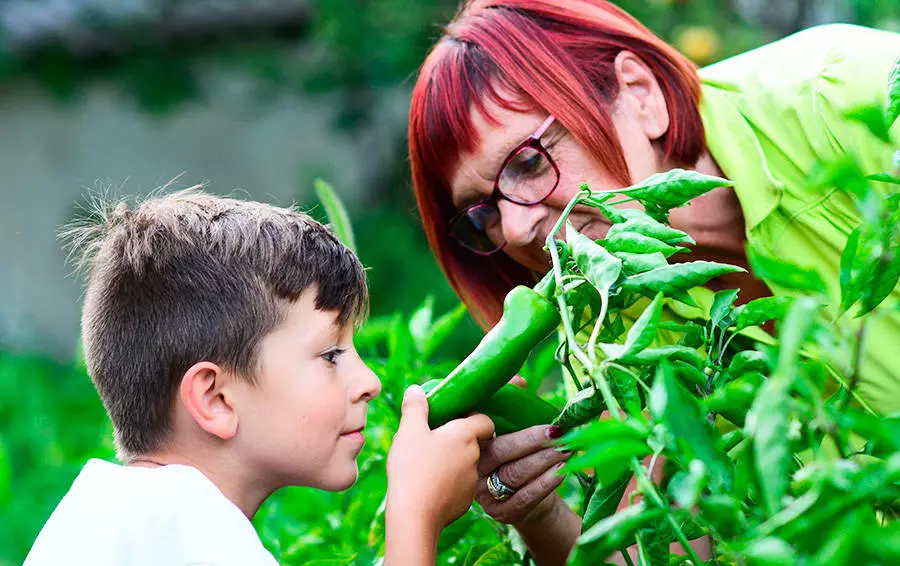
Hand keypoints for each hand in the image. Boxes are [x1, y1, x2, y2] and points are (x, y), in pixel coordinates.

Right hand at [386, 384, 494, 528]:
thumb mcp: (409, 431)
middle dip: (459, 440)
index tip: (457, 418)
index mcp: (465, 435)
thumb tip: (416, 390)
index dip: (474, 417)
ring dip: (454, 461)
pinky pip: (460, 486)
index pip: (485, 420)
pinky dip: (450, 483)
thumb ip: (415, 408)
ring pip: (467, 464)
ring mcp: (471, 481)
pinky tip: (431, 485)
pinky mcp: (465, 502)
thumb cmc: (412, 468)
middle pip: (474, 442)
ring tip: (430, 464)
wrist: (414, 515)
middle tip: (436, 439)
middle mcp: (475, 456)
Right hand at [475, 423, 568, 524]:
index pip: (492, 436)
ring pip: (514, 473)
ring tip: (565, 451)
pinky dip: (545, 483)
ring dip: (543, 460)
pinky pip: (524, 497)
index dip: (522, 435)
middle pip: (501, 452)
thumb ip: (522, 436)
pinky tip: (561, 472)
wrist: (529, 503)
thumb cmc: (523, 465)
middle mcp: (474, 471)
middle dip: (534, 442)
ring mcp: (485, 494)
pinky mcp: (500, 512)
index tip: (550, 428)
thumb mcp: (517, 448)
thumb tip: (551, 426)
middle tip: (560, 436)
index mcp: (475, 448)